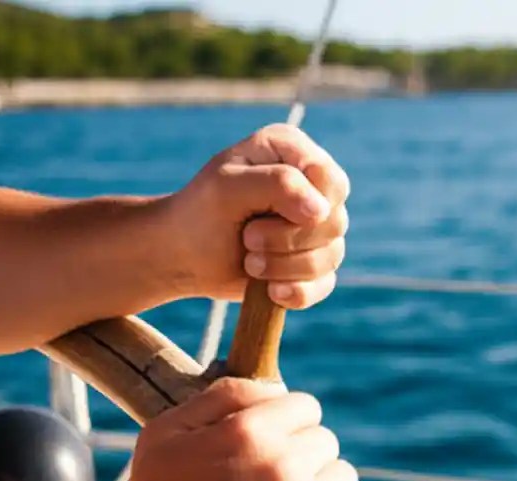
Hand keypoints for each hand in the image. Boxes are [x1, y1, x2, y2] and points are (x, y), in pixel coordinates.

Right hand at [107, 378, 370, 480]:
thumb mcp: (164, 436)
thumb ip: (222, 397)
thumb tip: (277, 388)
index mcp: (248, 433)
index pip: (305, 406)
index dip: (285, 425)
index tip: (266, 449)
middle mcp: (283, 468)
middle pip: (325, 441)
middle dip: (300, 457)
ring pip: (343, 476)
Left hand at [166, 124, 350, 308]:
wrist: (183, 254)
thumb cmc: (201, 211)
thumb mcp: (228, 186)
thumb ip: (278, 184)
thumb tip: (321, 211)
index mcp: (294, 153)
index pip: (329, 179)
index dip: (307, 202)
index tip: (263, 213)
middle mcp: (314, 187)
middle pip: (333, 221)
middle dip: (287, 239)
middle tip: (248, 238)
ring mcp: (318, 228)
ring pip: (331, 255)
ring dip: (285, 267)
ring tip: (250, 263)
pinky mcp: (315, 264)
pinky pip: (324, 284)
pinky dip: (295, 292)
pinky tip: (269, 290)